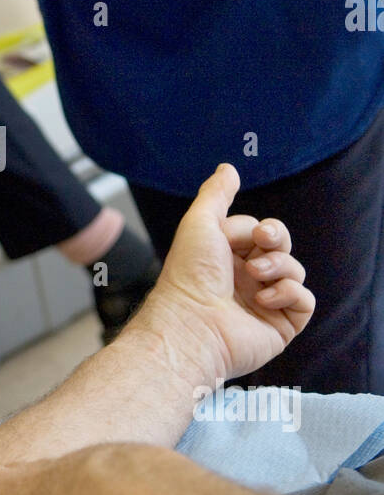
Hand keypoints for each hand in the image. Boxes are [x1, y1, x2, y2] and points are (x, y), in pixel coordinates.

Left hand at [139, 163, 314, 383]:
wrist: (192, 322)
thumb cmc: (190, 273)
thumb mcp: (200, 222)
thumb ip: (216, 193)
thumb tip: (229, 168)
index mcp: (226, 257)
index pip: (259, 231)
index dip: (256, 228)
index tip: (248, 234)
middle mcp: (245, 280)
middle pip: (281, 247)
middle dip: (276, 240)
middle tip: (261, 242)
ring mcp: (264, 303)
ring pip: (295, 271)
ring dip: (279, 266)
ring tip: (255, 276)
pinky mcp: (280, 325)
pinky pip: (304, 301)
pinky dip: (290, 293)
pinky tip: (264, 299)